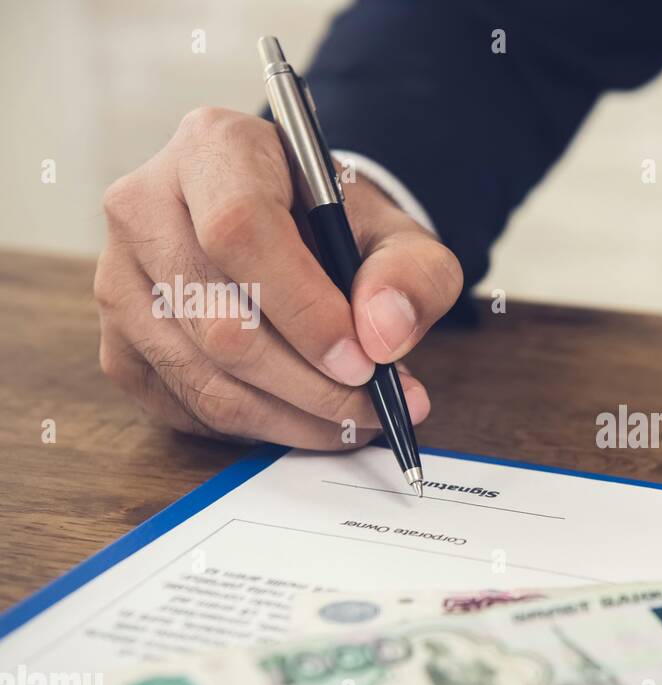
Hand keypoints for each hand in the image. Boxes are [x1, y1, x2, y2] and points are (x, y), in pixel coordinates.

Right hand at [94, 107, 461, 447]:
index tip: (363, 360)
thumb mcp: (399, 235)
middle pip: (220, 322)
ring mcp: (118, 279)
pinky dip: (259, 427)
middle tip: (376, 406)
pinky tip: (306, 417)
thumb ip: (412, 274)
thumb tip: (383, 335)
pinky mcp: (118, 344)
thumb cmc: (341, 230)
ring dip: (292, 417)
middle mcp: (145, 206)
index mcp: (214, 150)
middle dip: (311, 383)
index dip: (305, 309)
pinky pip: (187, 407)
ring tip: (357, 420)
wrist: (293, 235)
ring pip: (203, 377)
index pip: (240, 230)